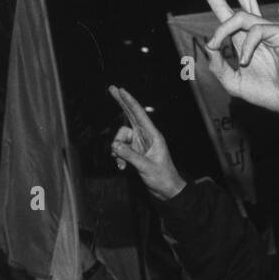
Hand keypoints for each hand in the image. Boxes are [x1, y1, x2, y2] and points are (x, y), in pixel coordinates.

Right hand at [108, 86, 186, 200]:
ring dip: (117, 149)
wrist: (167, 191)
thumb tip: (114, 145)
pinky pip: (121, 148)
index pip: (139, 115)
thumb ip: (130, 156)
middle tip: (111, 88)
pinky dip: (118, 157)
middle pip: (130, 116)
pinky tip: (122, 167)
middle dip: (121, 104)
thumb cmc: (163, 178)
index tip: (121, 90)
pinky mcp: (135, 152)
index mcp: (153, 136)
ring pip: (121, 137)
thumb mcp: (146, 167)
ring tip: (120, 163)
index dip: (129, 101)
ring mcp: (140, 144)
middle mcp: (146, 136)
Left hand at [196, 0, 278, 138]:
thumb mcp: (232, 82)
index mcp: (245, 38)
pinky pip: (254, 31)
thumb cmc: (268, 93)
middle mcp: (256, 28)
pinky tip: (246, 61)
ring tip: (216, 46)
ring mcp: (269, 29)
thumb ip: (218, 66)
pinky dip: (245, 47)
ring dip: (222, 30)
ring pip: (239, 15)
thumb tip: (208, 45)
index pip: (227, 9)